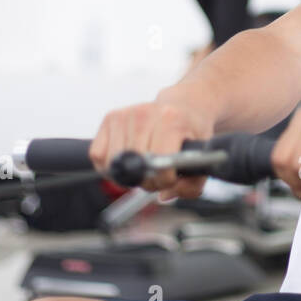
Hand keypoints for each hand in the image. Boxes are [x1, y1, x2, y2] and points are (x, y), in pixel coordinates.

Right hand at [89, 92, 216, 200]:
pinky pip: (98, 155)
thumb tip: (164, 195)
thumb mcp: (202, 157)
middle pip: (135, 167)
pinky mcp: (110, 117)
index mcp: (172, 120)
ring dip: (127, 174)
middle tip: (156, 174)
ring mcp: (125, 114)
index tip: (170, 178)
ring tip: (143, 166)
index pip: (159, 164)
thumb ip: (191, 185)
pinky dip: (108, 166)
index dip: (164, 180)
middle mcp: (146, 113)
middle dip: (147, 180)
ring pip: (114, 163)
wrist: (184, 105)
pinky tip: (126, 160)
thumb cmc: (190, 132)